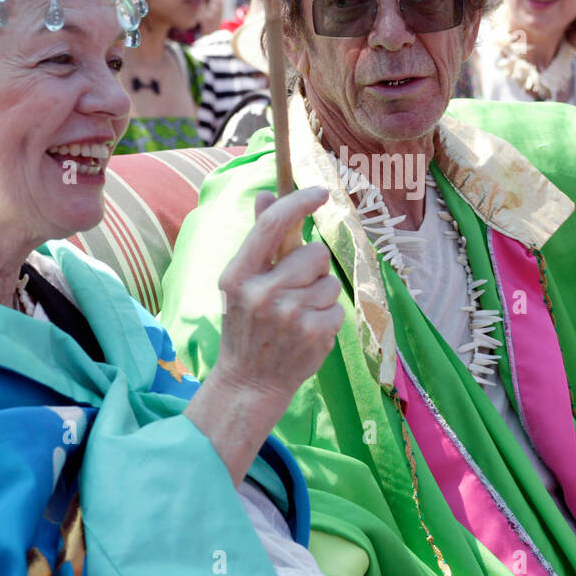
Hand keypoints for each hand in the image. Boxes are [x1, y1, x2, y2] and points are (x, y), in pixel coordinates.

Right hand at [213, 186, 343, 405]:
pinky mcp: (314, 334)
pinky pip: (338, 308)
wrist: (249, 383)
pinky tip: (306, 333)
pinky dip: (327, 319)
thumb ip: (259, 240)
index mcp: (238, 275)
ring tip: (297, 316)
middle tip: (294, 289)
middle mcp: (262, 293)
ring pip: (330, 282)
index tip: (320, 192)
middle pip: (314, 253)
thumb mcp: (241, 283)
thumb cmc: (246, 327)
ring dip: (320, 296)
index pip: (271, 226)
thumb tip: (266, 193)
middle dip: (312, 267)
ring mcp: (290, 315)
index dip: (298, 202)